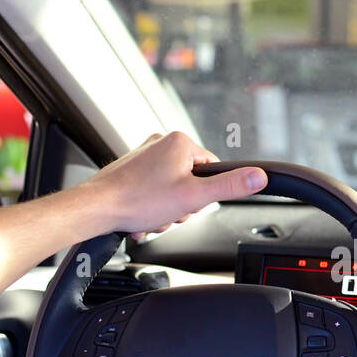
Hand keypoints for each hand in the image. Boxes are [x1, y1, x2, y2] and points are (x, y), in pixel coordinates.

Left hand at [83, 132, 267, 237]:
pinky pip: (155, 190)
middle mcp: (162, 143)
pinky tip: (142, 214)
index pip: (213, 170)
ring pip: (173, 189)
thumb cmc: (138, 200)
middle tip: (167, 210)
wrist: (98, 208)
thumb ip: (229, 187)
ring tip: (151, 214)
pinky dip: (151, 206)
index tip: (187, 202)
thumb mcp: (193, 197)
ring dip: (166, 209)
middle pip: (192, 181)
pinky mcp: (133, 169)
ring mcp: (145, 155)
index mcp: (180, 142)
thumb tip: (258, 177)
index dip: (204, 193)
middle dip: (182, 204)